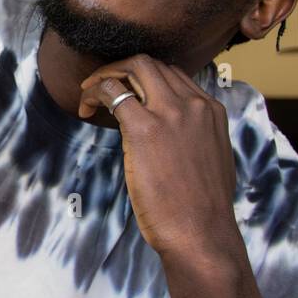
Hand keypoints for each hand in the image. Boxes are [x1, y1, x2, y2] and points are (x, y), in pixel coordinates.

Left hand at [77, 55, 238, 259]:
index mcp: (212, 111)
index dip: (143, 79)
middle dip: (121, 68)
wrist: (202, 233)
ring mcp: (171, 113)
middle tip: (99, 87)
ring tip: (89, 94)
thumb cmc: (202, 209)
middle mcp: (194, 104)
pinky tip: (86, 109)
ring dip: (106, 75)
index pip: (174, 75)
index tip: (126, 93)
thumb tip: (175, 139)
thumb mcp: (211, 160)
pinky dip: (94, 92)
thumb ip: (195, 139)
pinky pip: (112, 91)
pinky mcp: (144, 129)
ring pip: (134, 66)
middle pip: (152, 64)